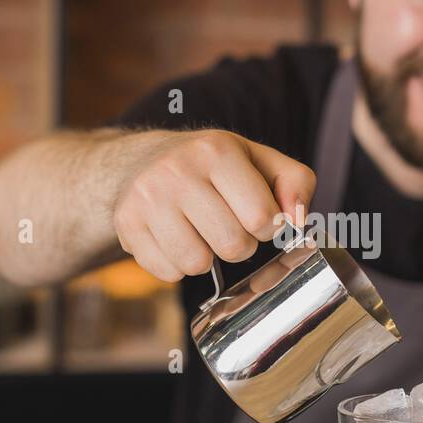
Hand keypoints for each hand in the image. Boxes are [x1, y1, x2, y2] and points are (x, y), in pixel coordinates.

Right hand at [111, 129, 315, 282]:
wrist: (140, 162)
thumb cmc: (211, 166)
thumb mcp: (258, 159)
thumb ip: (296, 183)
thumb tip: (297, 220)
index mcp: (216, 150)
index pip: (261, 217)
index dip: (268, 227)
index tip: (257, 216)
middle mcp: (176, 170)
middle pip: (233, 246)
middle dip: (240, 245)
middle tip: (228, 225)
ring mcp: (146, 198)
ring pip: (197, 264)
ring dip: (207, 257)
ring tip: (200, 232)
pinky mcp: (126, 224)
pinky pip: (168, 273)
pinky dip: (178, 266)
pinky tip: (174, 239)